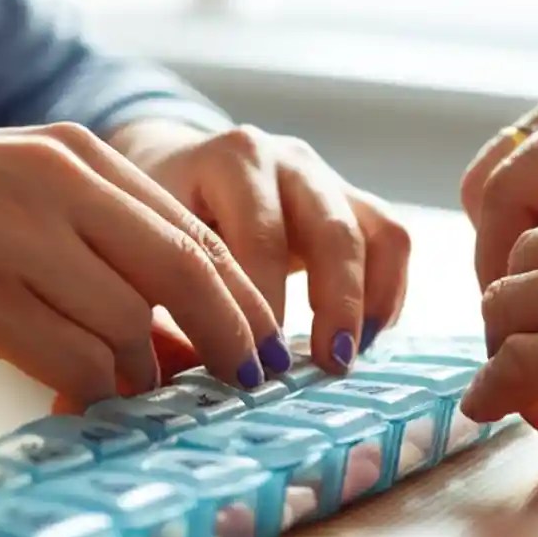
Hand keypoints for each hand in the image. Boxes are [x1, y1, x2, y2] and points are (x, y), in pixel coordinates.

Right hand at [0, 119, 285, 404]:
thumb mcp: (15, 196)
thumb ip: (101, 248)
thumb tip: (181, 333)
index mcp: (74, 155)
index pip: (192, 229)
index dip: (241, 294)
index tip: (264, 341)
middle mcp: (54, 188)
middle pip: (183, 271)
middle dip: (229, 335)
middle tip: (246, 379)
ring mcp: (13, 241)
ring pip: (129, 324)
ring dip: (144, 371)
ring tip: (136, 389)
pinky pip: (72, 359)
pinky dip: (93, 388)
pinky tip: (85, 395)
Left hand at [111, 120, 410, 373]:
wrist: (175, 167)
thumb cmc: (155, 220)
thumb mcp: (145, 247)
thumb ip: (160, 303)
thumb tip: (171, 378)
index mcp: (229, 159)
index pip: (259, 237)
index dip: (264, 307)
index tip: (258, 367)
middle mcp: (285, 158)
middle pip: (331, 230)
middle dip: (334, 305)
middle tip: (325, 366)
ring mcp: (326, 176)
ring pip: (375, 233)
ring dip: (368, 302)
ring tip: (347, 358)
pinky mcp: (352, 199)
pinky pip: (392, 240)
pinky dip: (386, 292)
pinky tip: (364, 337)